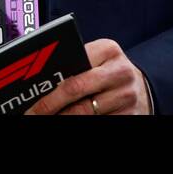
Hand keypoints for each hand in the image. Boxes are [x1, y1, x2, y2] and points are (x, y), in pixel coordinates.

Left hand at [24, 38, 151, 114]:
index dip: (49, 87)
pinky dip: (79, 123)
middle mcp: (120, 72)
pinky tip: (66, 120)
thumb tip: (41, 81)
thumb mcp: (98, 60)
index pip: (73, 66)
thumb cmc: (109, 72)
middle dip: (49, 104)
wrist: (141, 88)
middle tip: (33, 113)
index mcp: (109, 50)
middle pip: (75, 89)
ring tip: (45, 117)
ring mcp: (127, 96)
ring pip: (84, 112)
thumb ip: (76, 64)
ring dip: (62, 117)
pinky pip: (98, 122)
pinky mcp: (130, 116)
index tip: (31, 97)